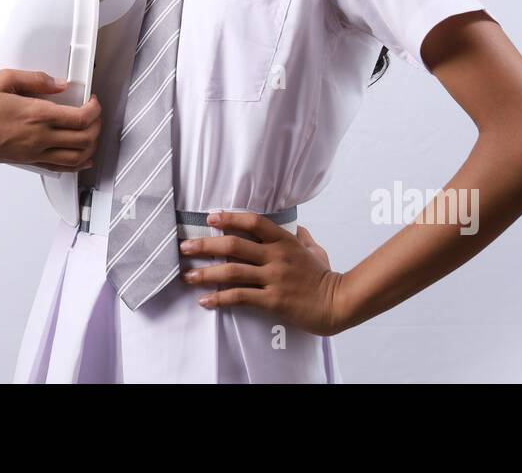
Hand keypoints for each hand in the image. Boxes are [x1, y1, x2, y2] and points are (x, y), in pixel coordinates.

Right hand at [0, 68, 101, 172]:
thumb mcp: (1, 79)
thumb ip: (34, 79)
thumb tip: (59, 84)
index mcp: (35, 115)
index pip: (80, 118)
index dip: (94, 110)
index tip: (93, 101)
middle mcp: (38, 137)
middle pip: (84, 139)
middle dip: (97, 126)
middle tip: (94, 114)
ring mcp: (33, 152)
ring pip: (76, 158)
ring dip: (91, 146)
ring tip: (90, 133)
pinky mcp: (26, 161)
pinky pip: (59, 168)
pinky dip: (76, 164)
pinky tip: (81, 158)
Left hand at [178, 211, 343, 336]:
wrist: (336, 303)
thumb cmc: (325, 276)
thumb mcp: (315, 250)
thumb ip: (303, 238)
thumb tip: (297, 228)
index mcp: (284, 241)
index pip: (253, 222)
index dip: (230, 218)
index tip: (210, 218)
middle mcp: (276, 256)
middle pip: (233, 245)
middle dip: (205, 245)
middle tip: (185, 247)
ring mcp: (273, 278)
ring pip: (232, 271)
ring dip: (205, 273)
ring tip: (187, 276)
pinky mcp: (272, 300)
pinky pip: (240, 297)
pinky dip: (220, 298)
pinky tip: (205, 301)